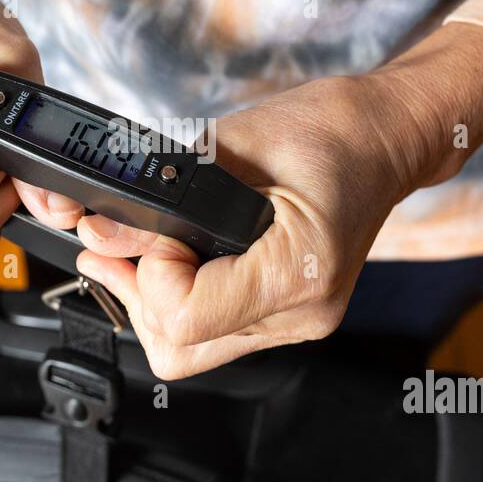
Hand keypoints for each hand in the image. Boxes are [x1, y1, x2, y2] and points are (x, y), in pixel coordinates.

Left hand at [75, 22, 482, 377]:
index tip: (153, 230)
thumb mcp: (233, 145)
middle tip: (126, 242)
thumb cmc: (329, 130)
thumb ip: (162, 196)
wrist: (385, 137)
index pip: (185, 316)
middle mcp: (300, 314)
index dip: (151, 272)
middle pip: (178, 350)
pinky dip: (181, 301)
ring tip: (141, 248)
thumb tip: (97, 231)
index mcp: (298, 274)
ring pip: (189, 352)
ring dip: (152, 302)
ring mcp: (295, 322)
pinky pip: (214, 332)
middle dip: (138, 293)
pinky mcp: (286, 317)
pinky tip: (171, 258)